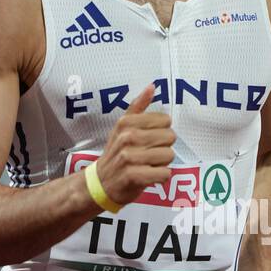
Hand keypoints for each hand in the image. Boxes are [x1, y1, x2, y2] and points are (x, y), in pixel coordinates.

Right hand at [95, 84, 175, 206]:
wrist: (100, 184)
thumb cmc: (116, 153)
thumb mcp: (122, 128)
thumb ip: (138, 107)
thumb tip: (152, 86)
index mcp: (126, 123)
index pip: (165, 120)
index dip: (161, 132)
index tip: (149, 140)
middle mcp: (127, 137)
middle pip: (170, 137)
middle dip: (163, 148)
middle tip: (148, 155)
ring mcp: (130, 157)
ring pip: (169, 155)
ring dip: (162, 163)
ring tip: (148, 165)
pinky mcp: (134, 176)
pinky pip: (164, 173)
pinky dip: (161, 177)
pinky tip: (149, 176)